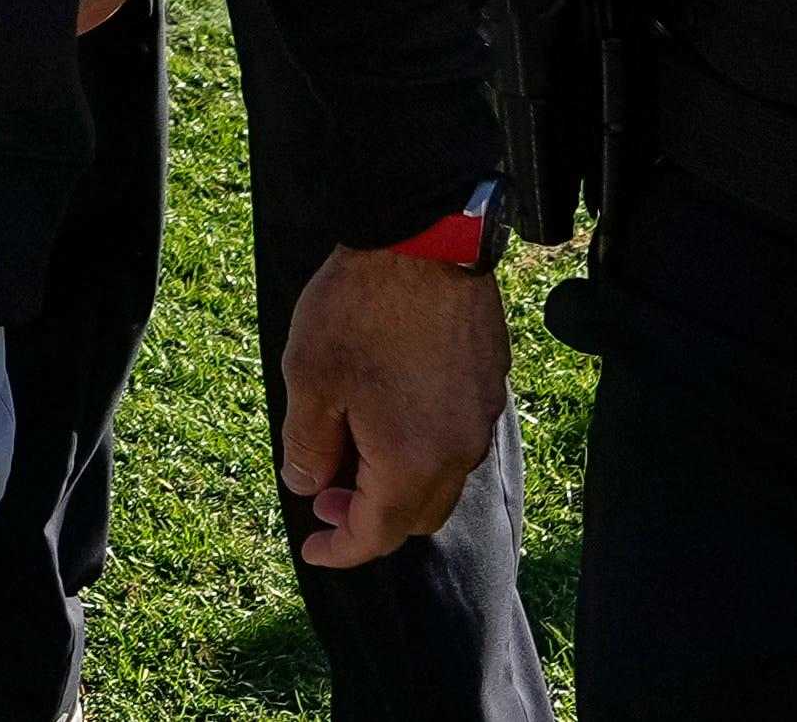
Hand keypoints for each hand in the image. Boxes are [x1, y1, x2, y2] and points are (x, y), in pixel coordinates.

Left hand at [275, 243, 508, 568]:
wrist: (424, 244)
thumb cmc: (360, 310)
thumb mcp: (309, 381)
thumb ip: (307, 445)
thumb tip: (308, 486)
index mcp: (414, 460)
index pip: (378, 532)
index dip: (340, 550)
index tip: (311, 551)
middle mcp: (459, 451)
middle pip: (417, 517)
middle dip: (369, 520)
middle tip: (324, 498)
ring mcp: (481, 420)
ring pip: (440, 482)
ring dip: (395, 486)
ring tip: (348, 457)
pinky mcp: (489, 389)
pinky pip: (454, 444)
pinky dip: (418, 453)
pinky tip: (383, 421)